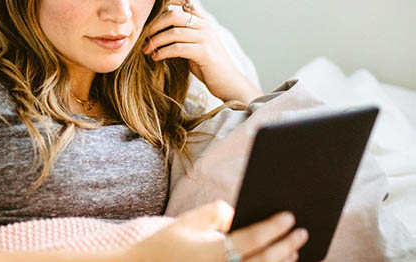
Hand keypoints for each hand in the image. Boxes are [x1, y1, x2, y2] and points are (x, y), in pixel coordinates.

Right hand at [125, 200, 307, 261]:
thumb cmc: (167, 245)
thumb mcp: (187, 222)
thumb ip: (215, 212)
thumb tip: (238, 213)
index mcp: (211, 253)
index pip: (252, 238)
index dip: (274, 227)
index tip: (289, 216)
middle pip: (264, 261)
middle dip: (286, 246)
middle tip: (302, 232)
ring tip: (293, 251)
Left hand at [142, 0, 262, 103]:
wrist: (228, 83)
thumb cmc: (208, 66)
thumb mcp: (195, 46)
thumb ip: (182, 35)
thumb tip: (158, 31)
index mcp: (204, 21)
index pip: (185, 1)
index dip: (167, 1)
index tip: (150, 13)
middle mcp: (206, 26)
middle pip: (174, 15)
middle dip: (154, 25)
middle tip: (142, 36)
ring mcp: (206, 38)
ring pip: (174, 32)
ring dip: (156, 41)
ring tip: (146, 49)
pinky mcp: (205, 53)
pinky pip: (178, 48)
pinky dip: (163, 52)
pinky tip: (156, 57)